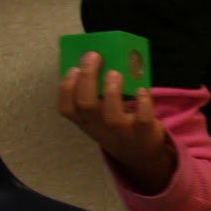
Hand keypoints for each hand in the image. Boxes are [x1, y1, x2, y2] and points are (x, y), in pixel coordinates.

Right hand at [57, 52, 173, 192]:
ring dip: (112, 91)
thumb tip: (95, 61)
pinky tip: (142, 90)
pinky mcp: (144, 133)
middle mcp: (99, 129)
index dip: (66, 88)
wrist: (141, 154)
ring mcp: (122, 132)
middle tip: (94, 56)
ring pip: (111, 115)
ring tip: (115, 73)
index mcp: (85, 122)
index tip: (73, 68)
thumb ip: (96, 96)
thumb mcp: (100, 117)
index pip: (66, 108)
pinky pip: (143, 118)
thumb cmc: (118, 126)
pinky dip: (142, 102)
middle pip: (86, 105)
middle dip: (87, 78)